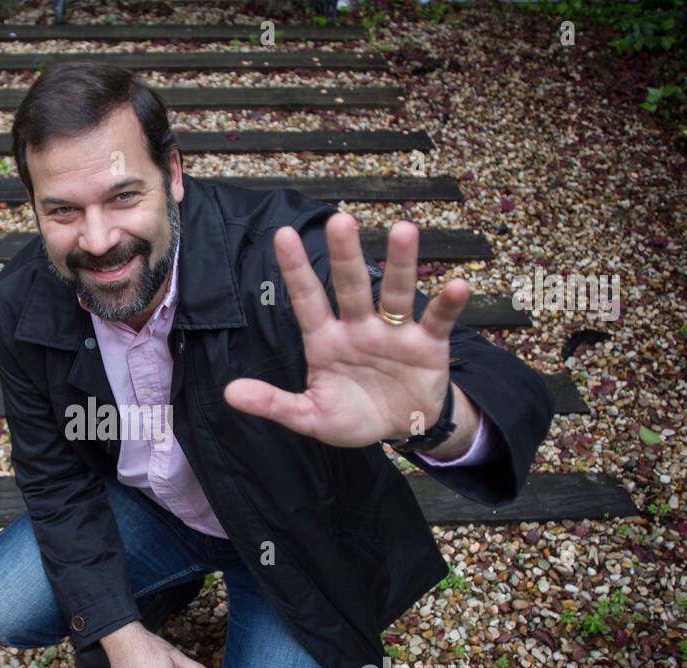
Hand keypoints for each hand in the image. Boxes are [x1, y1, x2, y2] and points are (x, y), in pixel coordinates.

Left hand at [224, 215, 470, 446]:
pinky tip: (456, 286)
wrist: (402, 428)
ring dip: (401, 262)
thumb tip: (229, 394)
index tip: (281, 235)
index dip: (296, 270)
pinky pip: (438, 321)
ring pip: (397, 292)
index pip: (307, 300)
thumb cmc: (352, 416)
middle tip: (339, 221)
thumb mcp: (311, 416)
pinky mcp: (428, 344)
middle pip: (351, 286)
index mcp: (326, 340)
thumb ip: (274, 403)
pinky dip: (447, 305)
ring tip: (404, 230)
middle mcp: (359, 327)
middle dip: (345, 256)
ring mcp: (395, 332)